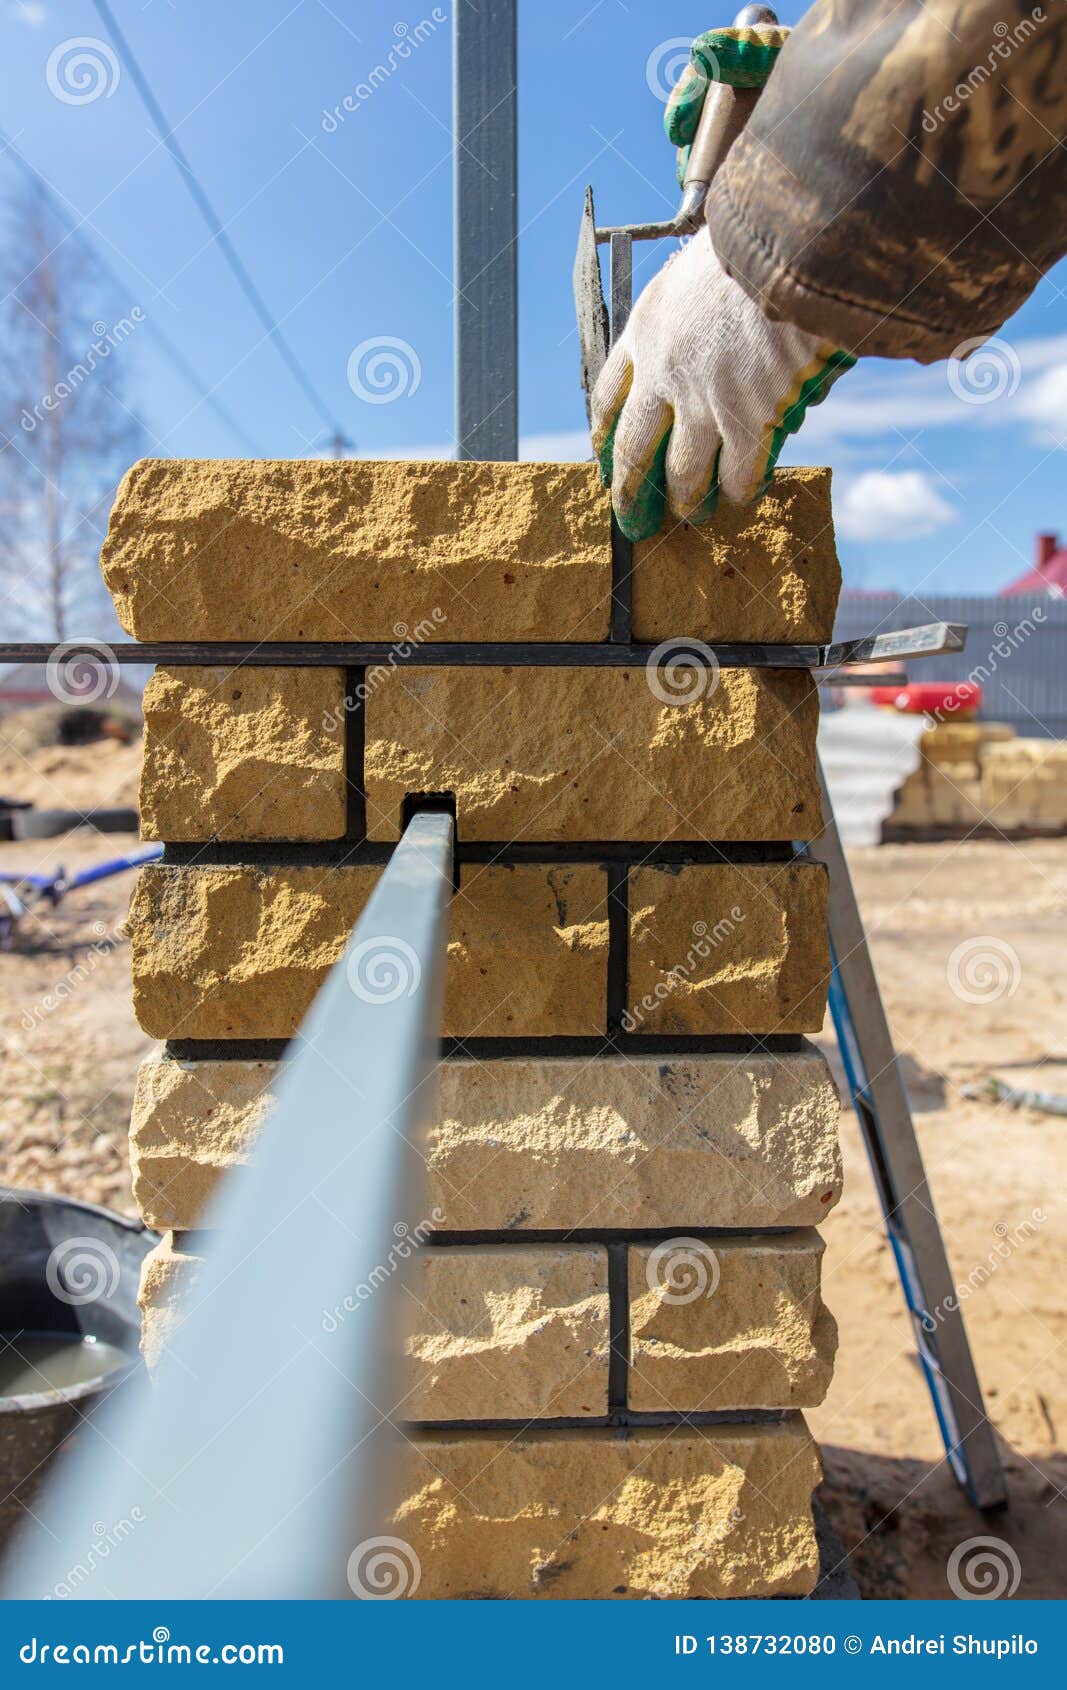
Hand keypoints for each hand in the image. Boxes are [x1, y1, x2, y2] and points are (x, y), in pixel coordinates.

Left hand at [591, 227, 854, 541]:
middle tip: (634, 518)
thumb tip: (705, 346)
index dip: (604, 434)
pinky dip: (738, 490)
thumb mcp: (696, 267)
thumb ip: (689, 311)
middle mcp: (664, 373)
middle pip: (633, 450)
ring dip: (687, 500)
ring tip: (694, 514)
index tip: (604, 459)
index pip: (609, 395)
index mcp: (646, 330)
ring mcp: (704, 401)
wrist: (789, 244)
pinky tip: (742, 496)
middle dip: (631, 492)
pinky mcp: (748, 420)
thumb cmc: (753, 244)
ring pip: (683, 474)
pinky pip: (737, 474)